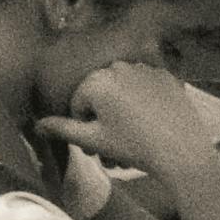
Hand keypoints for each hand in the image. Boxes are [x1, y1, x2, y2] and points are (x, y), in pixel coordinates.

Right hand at [43, 58, 219, 185]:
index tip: (95, 147)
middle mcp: (119, 67)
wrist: (182, 151)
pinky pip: (145, 87)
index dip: (83, 128)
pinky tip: (150, 122)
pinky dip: (143, 101)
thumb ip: (62, 129)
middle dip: (102, 117)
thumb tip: (37, 125)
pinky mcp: (167, 77)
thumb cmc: (133, 146)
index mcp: (97, 81)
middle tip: (111, 144)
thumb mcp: (92, 140)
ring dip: (121, 109)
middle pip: (100, 93)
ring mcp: (146, 70)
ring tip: (132, 134)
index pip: (78, 104)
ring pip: (122, 89)